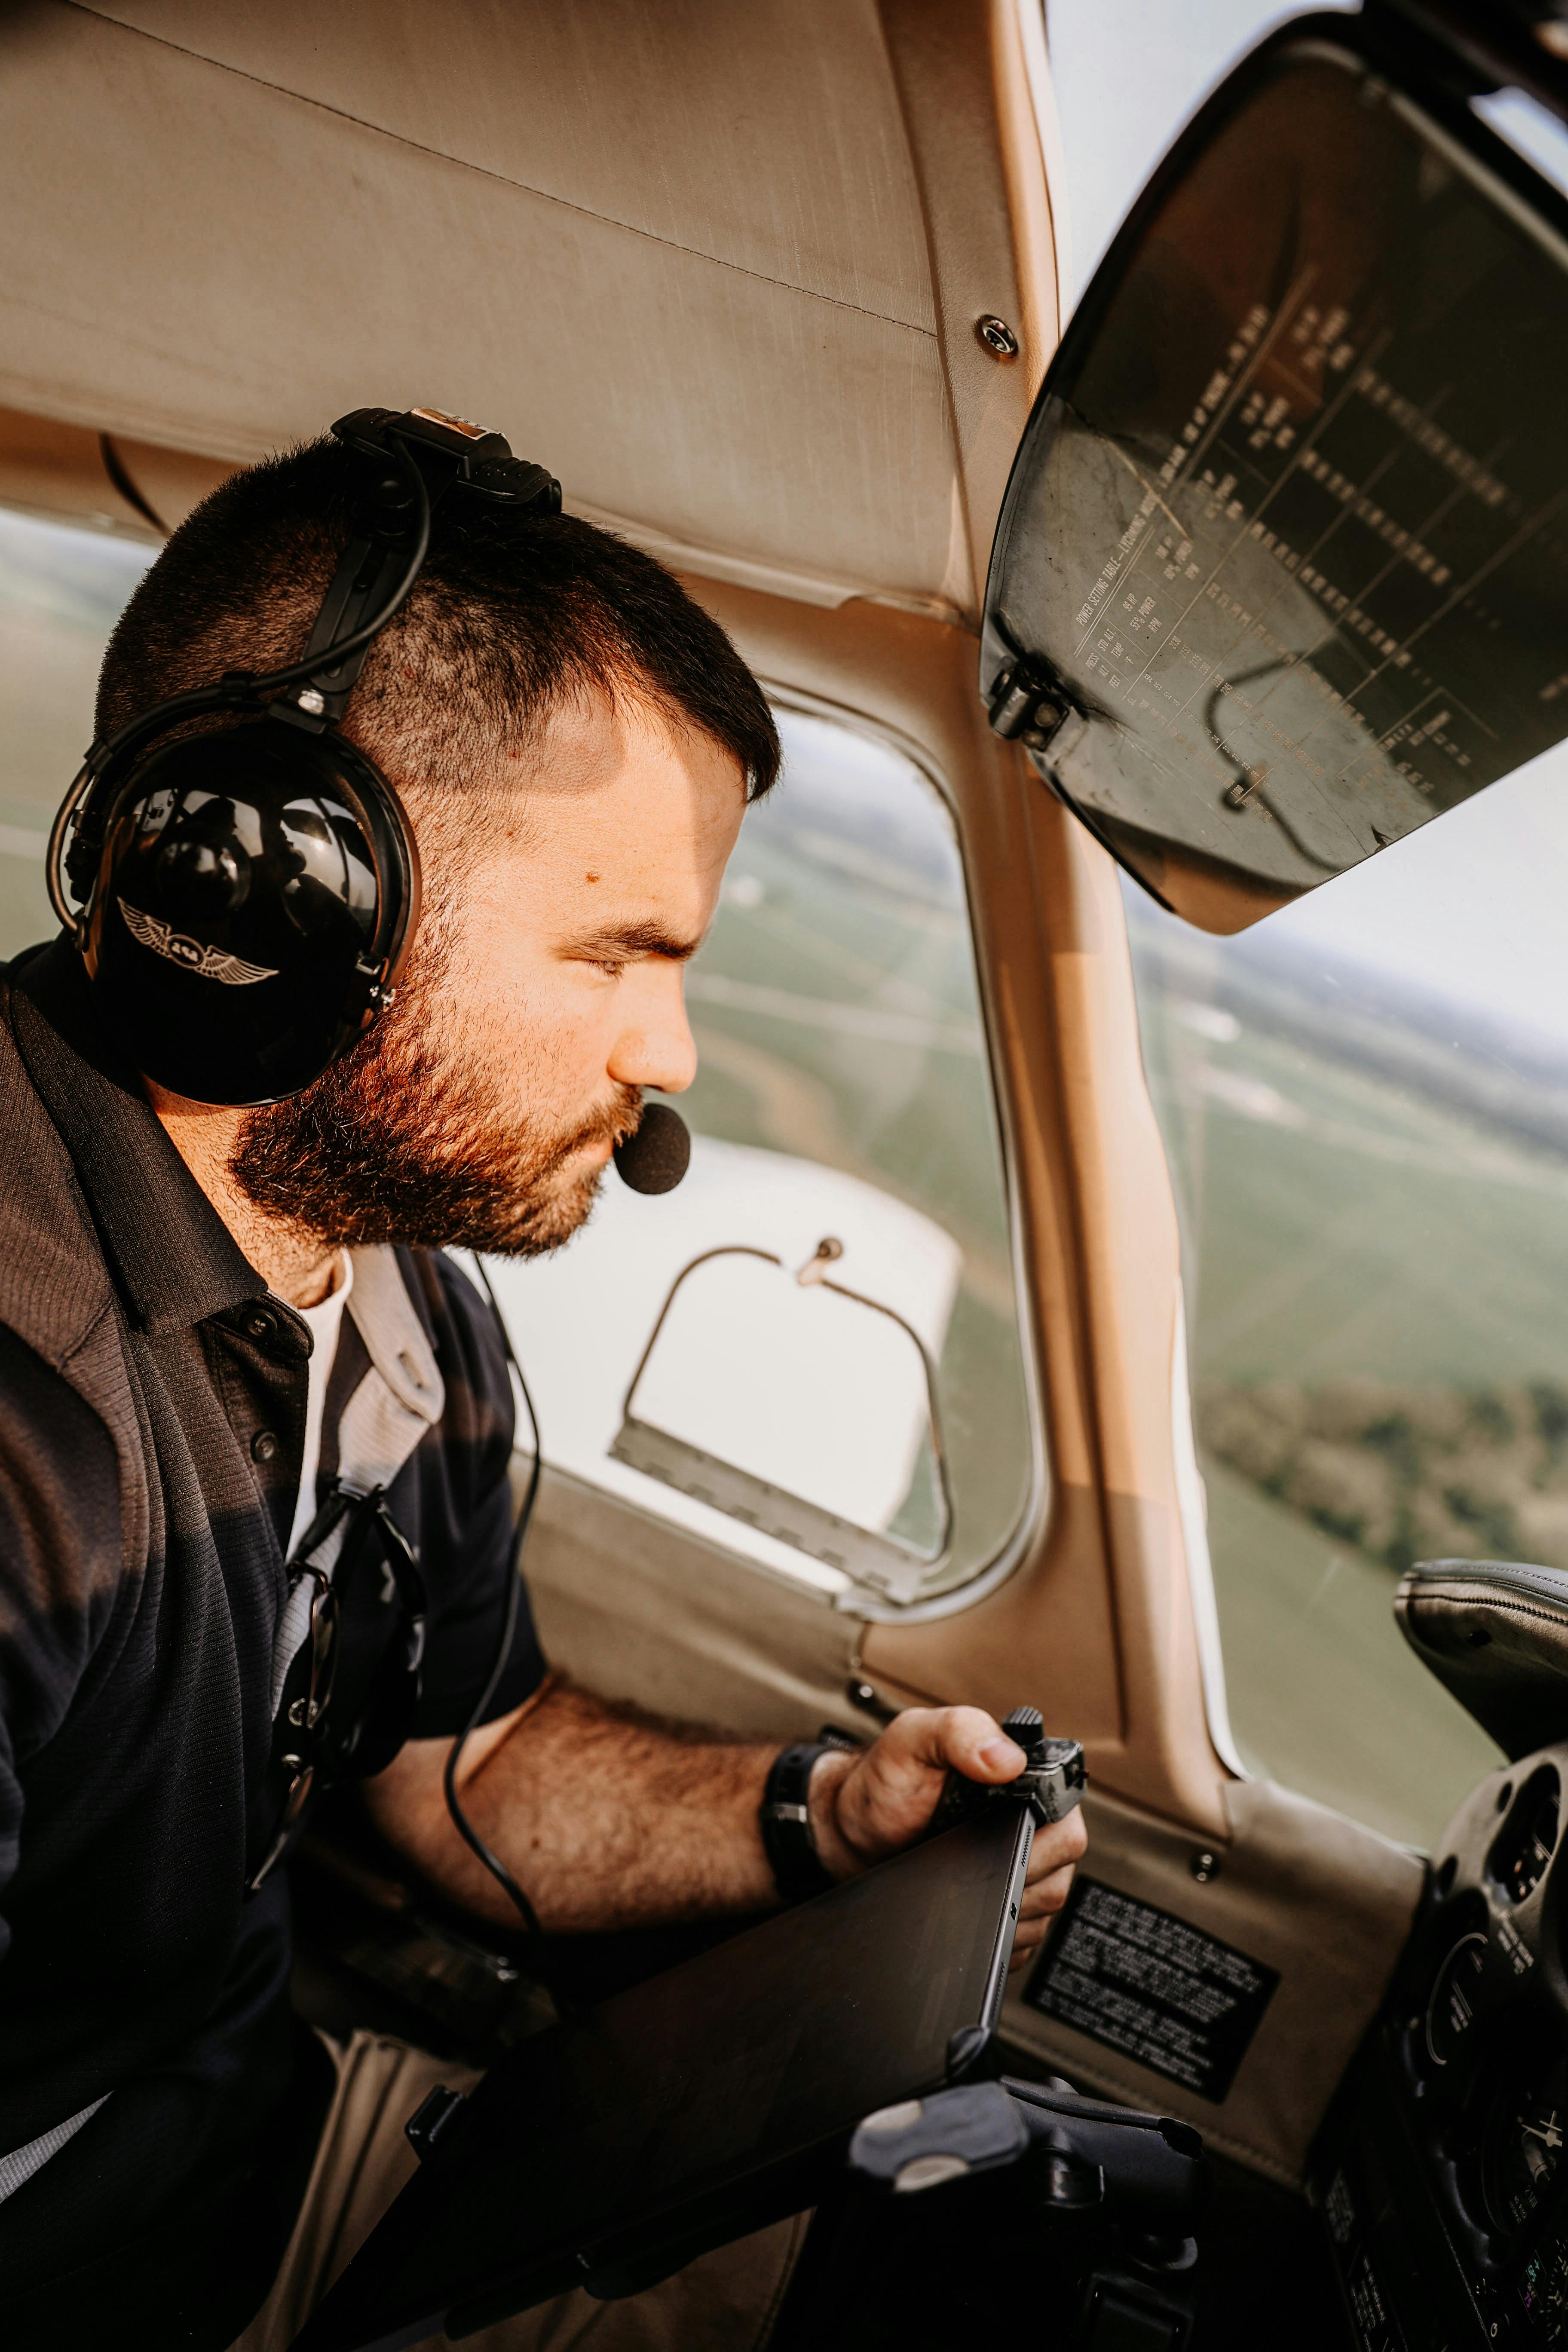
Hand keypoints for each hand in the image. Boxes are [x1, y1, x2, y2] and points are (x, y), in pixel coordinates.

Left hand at [807, 1706, 1086, 1971]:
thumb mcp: (911, 1741)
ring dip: (1010, 1903)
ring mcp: (1023, 1865)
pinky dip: (1003, 1930)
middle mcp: (1031, 1820)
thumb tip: (1008, 1758)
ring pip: (1048, 1901)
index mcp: (1021, 1777)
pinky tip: (974, 1912)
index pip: (1064, 1812)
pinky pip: (1028, 1930)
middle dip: (1018, 1872)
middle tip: (974, 1865)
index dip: (1039, 1833)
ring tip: (967, 1885)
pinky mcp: (1008, 1902)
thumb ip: (957, 1731)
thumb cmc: (884, 1784)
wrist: (855, 1833)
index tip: (999, 1843)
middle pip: (1062, 1863)